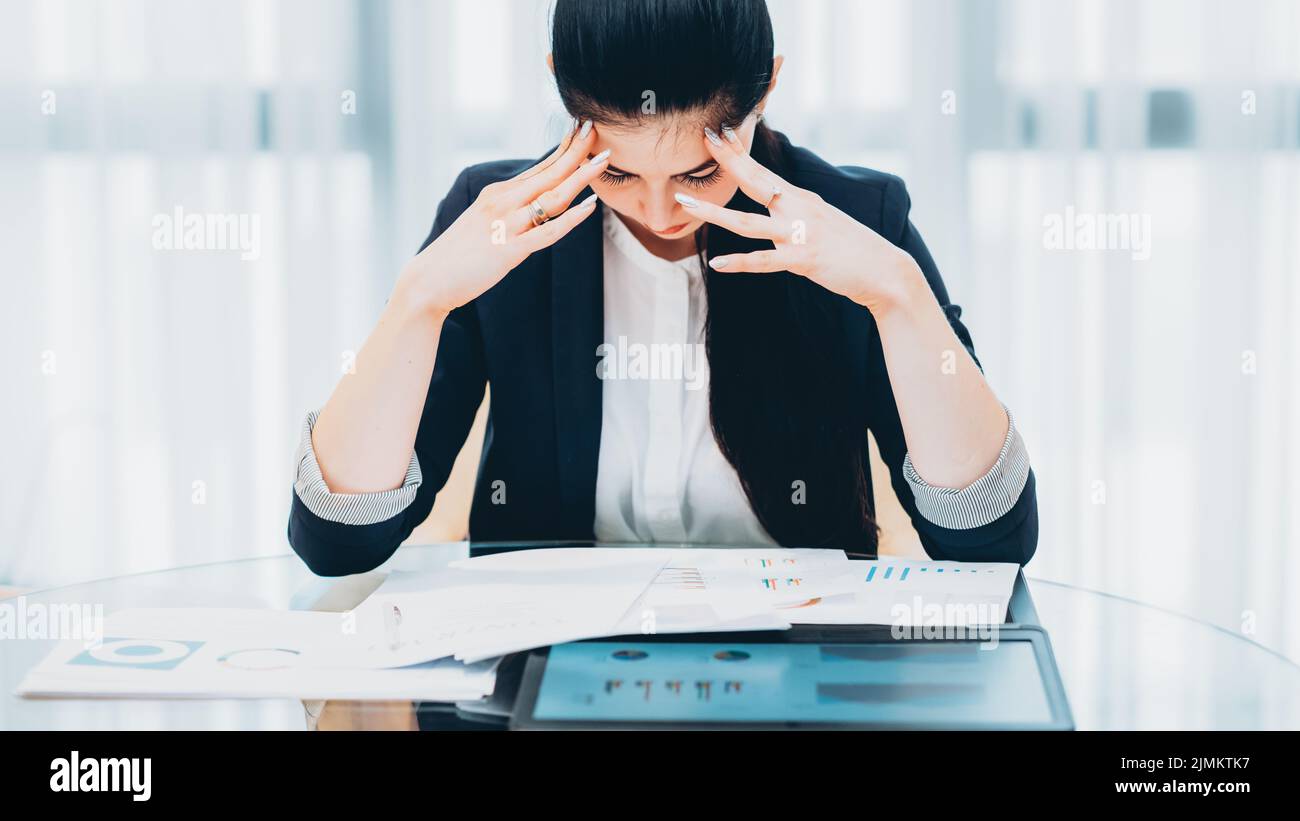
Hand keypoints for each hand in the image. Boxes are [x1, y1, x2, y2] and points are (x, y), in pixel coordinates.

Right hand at [399, 121, 609, 316]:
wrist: (429, 280)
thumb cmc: (458, 254)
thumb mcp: (483, 221)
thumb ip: (508, 210)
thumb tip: (533, 203)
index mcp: (497, 194)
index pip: (539, 167)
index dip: (563, 148)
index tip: (582, 129)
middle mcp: (502, 202)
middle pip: (549, 173)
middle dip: (576, 151)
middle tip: (597, 128)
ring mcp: (506, 225)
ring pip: (552, 196)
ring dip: (581, 177)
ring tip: (603, 160)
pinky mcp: (509, 249)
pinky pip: (547, 231)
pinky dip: (571, 218)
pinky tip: (590, 206)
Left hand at [676, 126, 923, 315]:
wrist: (884, 270)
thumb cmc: (850, 247)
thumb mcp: (820, 220)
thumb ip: (794, 211)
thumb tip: (774, 203)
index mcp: (800, 199)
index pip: (763, 170)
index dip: (739, 152)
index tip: (716, 132)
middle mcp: (798, 209)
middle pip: (755, 181)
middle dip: (726, 162)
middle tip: (702, 140)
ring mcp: (800, 233)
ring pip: (747, 221)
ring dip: (713, 212)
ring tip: (685, 204)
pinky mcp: (804, 259)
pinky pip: (765, 261)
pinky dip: (740, 262)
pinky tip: (717, 264)